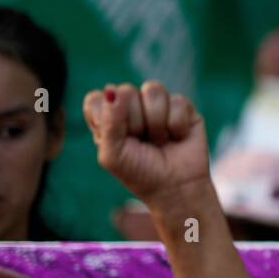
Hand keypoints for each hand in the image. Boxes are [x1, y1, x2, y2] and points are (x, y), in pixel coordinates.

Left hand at [82, 81, 209, 210]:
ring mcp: (157, 104)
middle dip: (135, 122)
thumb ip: (108, 121)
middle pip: (126, 91)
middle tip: (142, 142)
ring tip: (160, 140)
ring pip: (153, 90)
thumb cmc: (140, 173)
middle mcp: (131, 106)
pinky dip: (176, 125)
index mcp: (108, 117)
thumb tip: (113, 90)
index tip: (116, 139)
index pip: (97, 98)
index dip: (106, 116)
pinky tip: (177, 137)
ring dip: (156, 123)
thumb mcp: (113, 154)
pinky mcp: (182, 106)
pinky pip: (177, 101)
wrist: (176, 187)